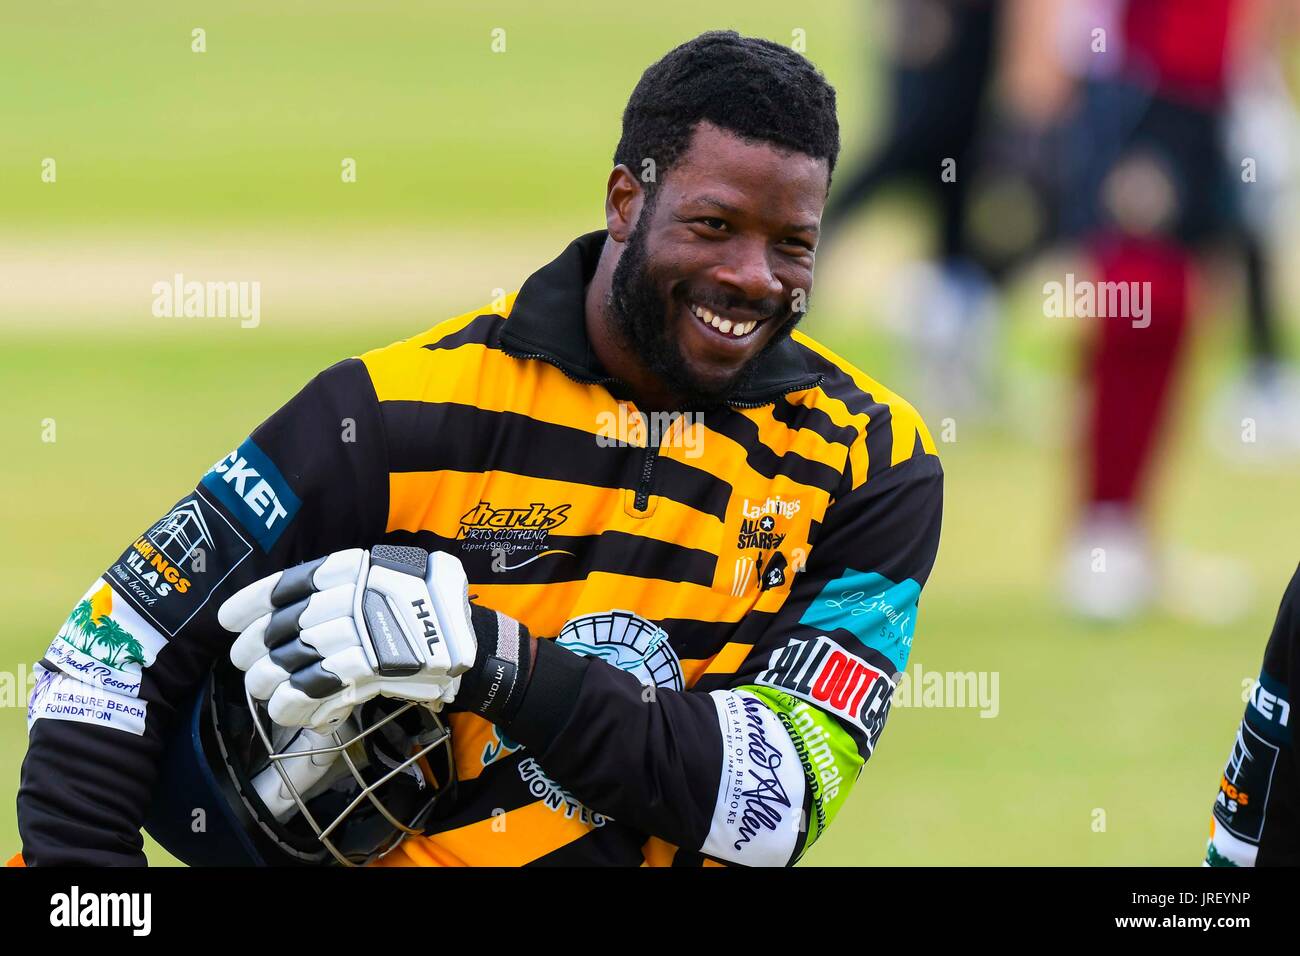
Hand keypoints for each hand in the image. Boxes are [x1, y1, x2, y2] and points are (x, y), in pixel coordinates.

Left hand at [218, 545, 478, 729]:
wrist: (473, 645)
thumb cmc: (429, 610)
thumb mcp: (392, 576)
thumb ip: (348, 586)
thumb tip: (291, 611)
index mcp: (354, 568)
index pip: (289, 584)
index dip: (251, 603)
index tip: (227, 618)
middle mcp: (352, 595)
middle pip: (283, 627)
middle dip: (254, 648)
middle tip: (244, 662)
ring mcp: (359, 632)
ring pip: (291, 660)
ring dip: (268, 680)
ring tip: (261, 689)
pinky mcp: (367, 668)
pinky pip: (314, 688)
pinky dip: (294, 703)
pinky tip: (287, 710)